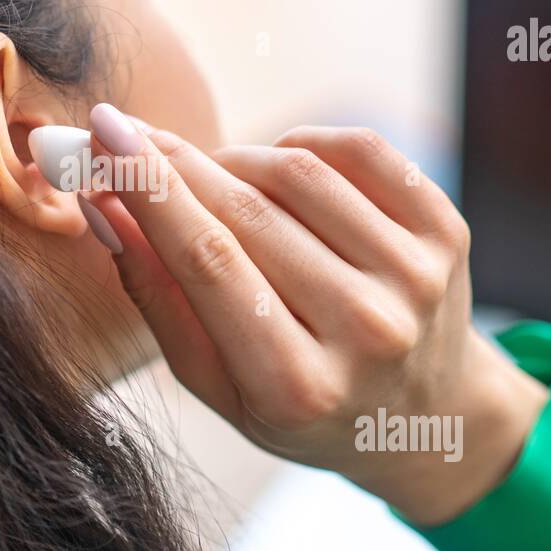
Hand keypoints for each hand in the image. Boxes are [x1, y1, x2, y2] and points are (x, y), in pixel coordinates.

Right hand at [83, 104, 547, 524]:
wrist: (426, 416)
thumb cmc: (304, 405)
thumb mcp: (218, 384)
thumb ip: (157, 298)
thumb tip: (104, 204)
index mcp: (298, 386)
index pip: (208, 261)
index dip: (149, 188)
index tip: (104, 135)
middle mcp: (367, 330)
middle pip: (246, 212)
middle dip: (173, 163)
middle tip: (128, 138)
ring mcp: (415, 278)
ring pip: (297, 170)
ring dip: (235, 160)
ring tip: (215, 184)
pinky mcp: (447, 233)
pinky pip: (359, 149)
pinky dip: (303, 143)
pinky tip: (281, 173)